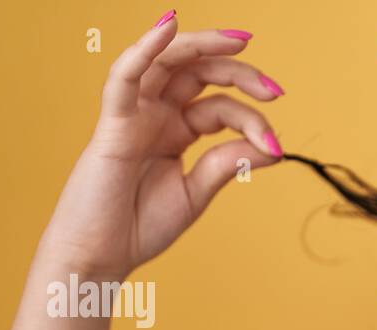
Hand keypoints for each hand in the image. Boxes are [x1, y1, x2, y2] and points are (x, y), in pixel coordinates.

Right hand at [39, 11, 283, 278]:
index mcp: (175, 131)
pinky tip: (168, 26)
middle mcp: (155, 116)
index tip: (275, 146)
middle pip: (198, 74)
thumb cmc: (139, 227)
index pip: (220, 108)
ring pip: (166, 63)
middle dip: (239, 74)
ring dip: (202, 46)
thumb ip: (228, 164)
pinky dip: (144, 49)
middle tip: (274, 90)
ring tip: (239, 42)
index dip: (252, 120)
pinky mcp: (112, 124)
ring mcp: (133, 116)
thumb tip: (273, 146)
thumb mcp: (196, 193)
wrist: (100, 257)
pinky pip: (124, 77)